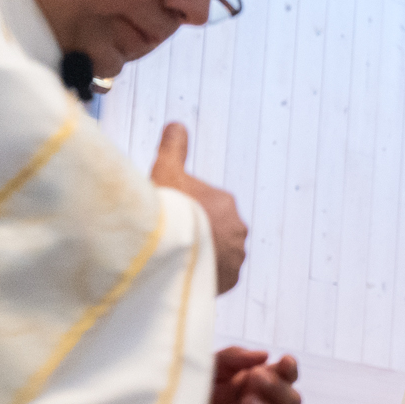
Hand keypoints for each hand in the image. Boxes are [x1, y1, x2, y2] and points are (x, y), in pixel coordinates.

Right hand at [151, 123, 246, 294]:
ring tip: (179, 256)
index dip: (184, 209)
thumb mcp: (166, 169)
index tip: (170, 216)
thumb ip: (174, 147)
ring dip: (202, 254)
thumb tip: (178, 125)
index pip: (204, 204)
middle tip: (172, 237)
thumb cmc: (169, 206)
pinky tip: (187, 271)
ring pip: (217, 252)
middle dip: (197, 232)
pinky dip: (206, 273)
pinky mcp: (231, 278)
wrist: (173, 246)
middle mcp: (238, 228)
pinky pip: (219, 274)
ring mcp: (236, 255)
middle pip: (212, 229)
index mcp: (226, 201)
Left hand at [203, 347, 300, 403]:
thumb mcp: (208, 367)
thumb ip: (233, 356)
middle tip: (256, 380)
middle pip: (293, 401)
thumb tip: (264, 356)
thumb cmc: (189, 393)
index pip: (287, 377)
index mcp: (258, 385)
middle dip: (279, 389)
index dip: (290, 369)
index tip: (283, 361)